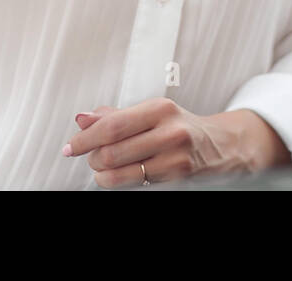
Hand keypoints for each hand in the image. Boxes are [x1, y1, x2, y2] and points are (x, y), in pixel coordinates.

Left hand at [62, 98, 289, 187]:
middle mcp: (169, 131)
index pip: (112, 125)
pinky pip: (136, 184)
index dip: (86, 138)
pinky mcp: (177, 178)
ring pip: (121, 172)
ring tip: (103, 168)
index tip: (71, 146)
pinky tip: (121, 174)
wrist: (220, 146)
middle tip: (91, 157)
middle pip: (113, 151)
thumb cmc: (180, 127)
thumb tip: (82, 119)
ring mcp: (175, 157)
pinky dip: (120, 181)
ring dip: (103, 173)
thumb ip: (115, 116)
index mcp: (160, 108)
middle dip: (94, 158)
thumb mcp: (151, 114)